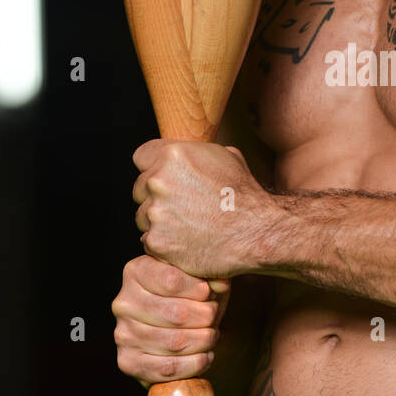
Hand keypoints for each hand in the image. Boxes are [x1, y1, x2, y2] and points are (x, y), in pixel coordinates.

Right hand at [112, 255, 229, 387]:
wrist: (181, 330)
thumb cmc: (191, 297)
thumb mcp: (201, 277)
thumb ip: (210, 274)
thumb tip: (220, 284)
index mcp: (136, 272)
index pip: (172, 281)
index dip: (200, 290)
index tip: (210, 294)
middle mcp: (123, 303)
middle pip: (177, 314)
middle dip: (206, 317)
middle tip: (212, 317)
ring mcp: (123, 334)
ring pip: (175, 342)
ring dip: (203, 341)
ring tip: (210, 335)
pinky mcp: (128, 362)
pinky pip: (168, 367)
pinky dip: (194, 363)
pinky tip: (205, 356)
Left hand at [132, 138, 280, 278]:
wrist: (255, 232)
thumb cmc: (244, 194)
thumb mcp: (225, 156)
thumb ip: (195, 153)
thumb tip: (184, 152)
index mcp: (172, 154)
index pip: (141, 157)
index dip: (153, 167)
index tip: (163, 178)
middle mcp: (158, 180)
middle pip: (140, 187)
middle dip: (156, 196)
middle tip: (182, 206)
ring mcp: (154, 213)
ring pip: (143, 216)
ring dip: (159, 221)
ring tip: (189, 225)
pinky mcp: (156, 241)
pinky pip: (149, 241)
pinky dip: (164, 243)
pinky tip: (187, 241)